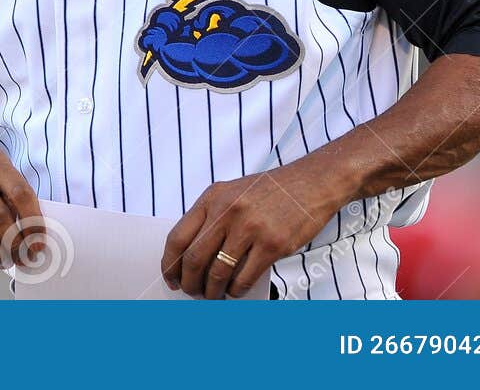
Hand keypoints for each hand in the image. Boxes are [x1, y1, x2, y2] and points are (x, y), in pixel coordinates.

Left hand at [161, 161, 344, 298]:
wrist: (311, 183)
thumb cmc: (270, 190)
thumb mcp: (231, 192)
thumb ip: (211, 217)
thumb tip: (190, 256)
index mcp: (211, 198)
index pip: (178, 236)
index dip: (169, 263)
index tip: (170, 278)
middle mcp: (227, 211)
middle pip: (194, 259)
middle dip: (189, 282)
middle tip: (192, 292)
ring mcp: (250, 228)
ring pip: (218, 272)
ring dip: (212, 292)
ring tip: (213, 296)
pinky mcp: (272, 244)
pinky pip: (244, 278)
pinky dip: (236, 290)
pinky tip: (235, 291)